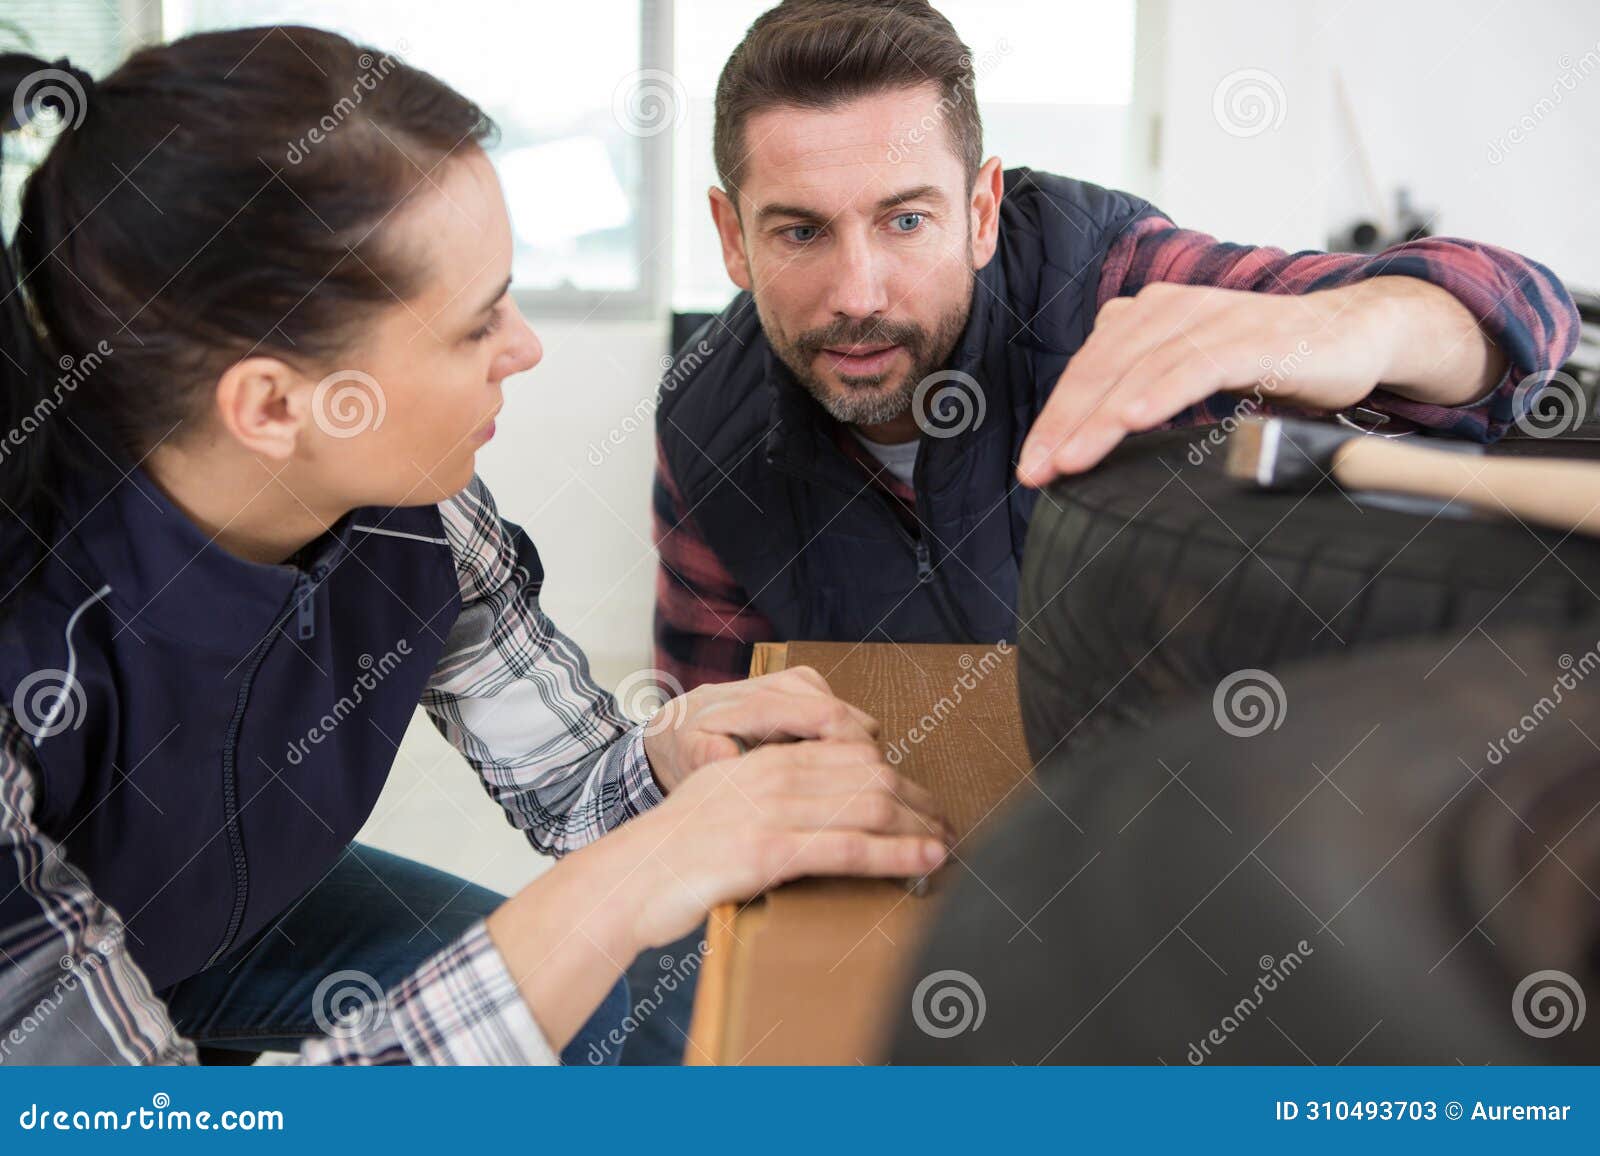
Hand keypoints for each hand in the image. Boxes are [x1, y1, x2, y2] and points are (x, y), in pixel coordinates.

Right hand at [485, 739, 949, 1050]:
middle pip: (868, 775)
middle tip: (948, 823)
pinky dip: (896, 853)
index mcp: (762, 759)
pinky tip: (925, 860)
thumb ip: (765, 794)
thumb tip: (811, 806)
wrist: (626, 882)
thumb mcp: (721, 803)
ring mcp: (768, 811)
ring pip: (867, 806)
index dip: (898, 776)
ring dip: (918, 825)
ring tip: (948, 844)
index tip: (923, 800)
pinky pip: (847, 848)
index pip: (849, 754)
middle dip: (917, 800)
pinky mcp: (766, 852)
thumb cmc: (673, 853)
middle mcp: (770, 775)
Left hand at [641, 665, 881, 791]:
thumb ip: (706, 756)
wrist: (679, 723)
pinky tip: (824, 770)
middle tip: (857, 799)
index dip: (853, 751)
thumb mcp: (687, 757)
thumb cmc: (687, 747)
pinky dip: (842, 744)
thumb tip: (729, 756)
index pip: (826, 716)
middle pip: (846, 716)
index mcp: (756, 701)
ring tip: (835, 789)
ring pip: (850, 717)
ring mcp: (796, 682)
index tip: (860, 789)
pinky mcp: (806, 688)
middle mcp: (782, 684)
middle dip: (860, 757)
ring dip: (852, 752)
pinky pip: (843, 718)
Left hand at [1015, 277, 1500, 486]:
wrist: (1354, 333)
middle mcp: (1172, 307)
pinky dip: (1161, 392)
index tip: (1031, 466)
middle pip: (1103, 369)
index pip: (1088, 368)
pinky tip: (1131, 419)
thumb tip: (1087, 440)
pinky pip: (1197, 365)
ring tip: (1069, 460)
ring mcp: (1213, 319)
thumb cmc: (1268, 360)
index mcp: (1148, 315)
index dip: (1055, 417)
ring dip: (1100, 418)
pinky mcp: (1253, 337)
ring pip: (1140, 370)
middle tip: (1035, 472)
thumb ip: (1145, 388)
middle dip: (1063, 424)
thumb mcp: (1193, 371)